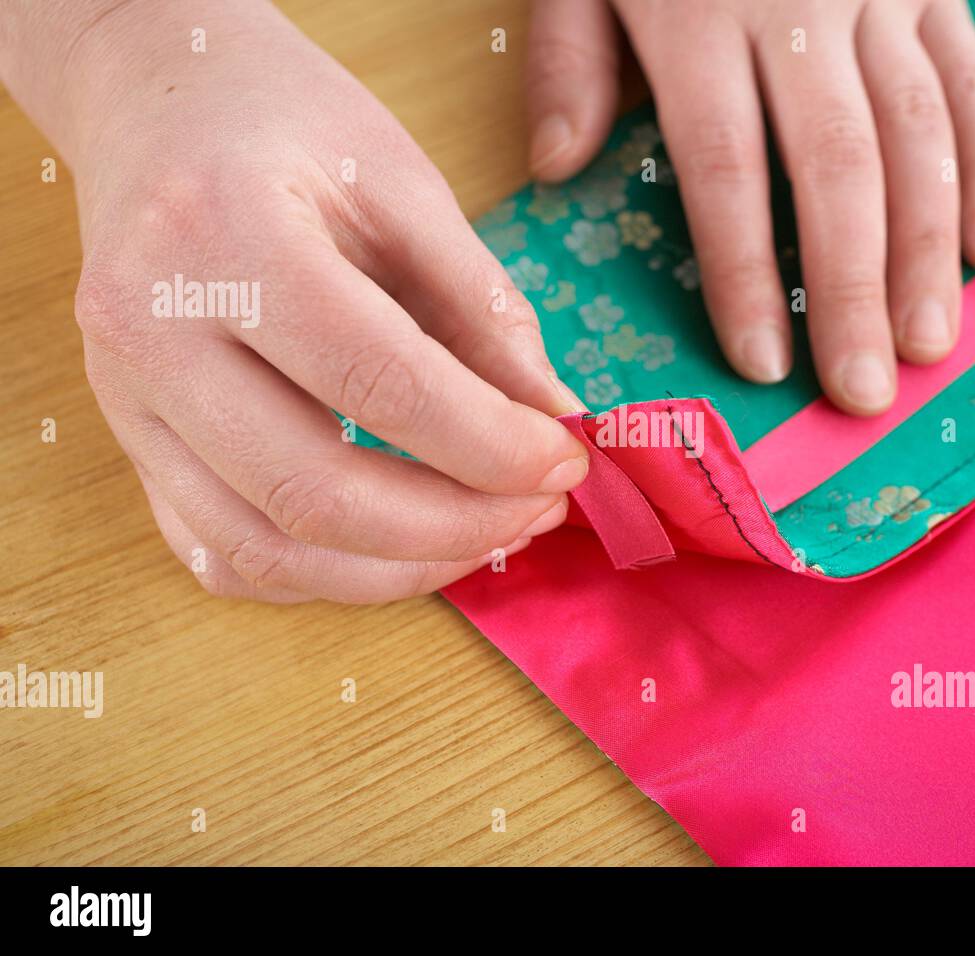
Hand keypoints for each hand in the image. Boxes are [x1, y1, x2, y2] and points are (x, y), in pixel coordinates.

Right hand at [45, 2, 589, 601]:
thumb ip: (483, 310)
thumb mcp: (407, 187)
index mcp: (225, 236)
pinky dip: (325, 577)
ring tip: (489, 536)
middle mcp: (150, 331)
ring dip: (398, 571)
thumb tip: (553, 422)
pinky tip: (401, 547)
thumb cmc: (289, 127)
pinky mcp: (130, 442)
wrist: (158, 106)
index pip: (380, 383)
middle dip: (456, 527)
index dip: (492, 445)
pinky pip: (223, 555)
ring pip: (265, 551)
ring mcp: (124, 399)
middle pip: (316, 493)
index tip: (567, 458)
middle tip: (539, 511)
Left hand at [526, 0, 974, 414]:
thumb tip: (556, 170)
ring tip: (930, 346)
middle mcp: (801, 12)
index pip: (724, 168)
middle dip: (851, 289)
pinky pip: (972, 84)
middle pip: (835, 169)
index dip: (745, 272)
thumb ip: (567, 60)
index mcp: (699, 17)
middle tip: (865, 392)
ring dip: (929, 251)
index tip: (761, 363)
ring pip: (917, 137)